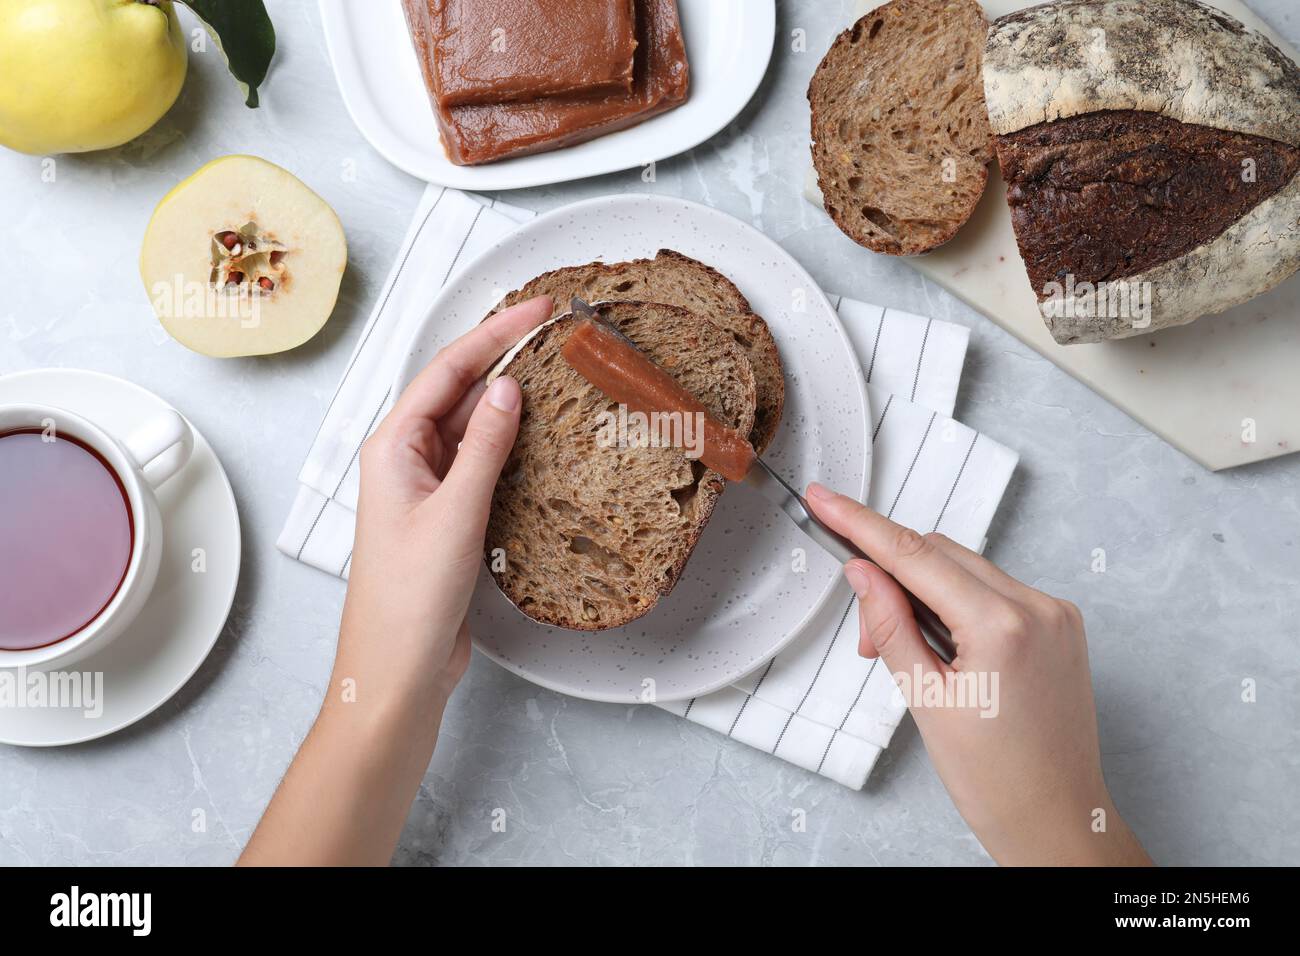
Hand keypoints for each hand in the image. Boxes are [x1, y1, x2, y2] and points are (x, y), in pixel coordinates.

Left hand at [240, 296, 551, 865]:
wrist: (396, 670)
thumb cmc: (406, 601)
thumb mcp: (454, 514)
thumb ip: (483, 447)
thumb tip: (506, 389)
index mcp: (393, 447)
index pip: (447, 370)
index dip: (493, 333)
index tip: (536, 310)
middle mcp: (408, 459)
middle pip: (459, 390)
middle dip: (504, 355)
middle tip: (554, 328)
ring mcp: (429, 487)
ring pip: (473, 426)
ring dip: (511, 399)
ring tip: (557, 369)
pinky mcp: (450, 515)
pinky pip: (484, 463)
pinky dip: (513, 445)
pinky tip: (543, 437)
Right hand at [805, 483, 1150, 866]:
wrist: (1057, 819)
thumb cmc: (998, 780)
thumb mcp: (926, 701)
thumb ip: (890, 626)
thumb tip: (863, 573)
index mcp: (1003, 626)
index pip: (914, 555)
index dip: (861, 525)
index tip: (826, 500)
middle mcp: (1039, 607)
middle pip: (941, 554)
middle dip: (891, 578)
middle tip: (865, 637)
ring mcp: (1055, 613)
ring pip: (967, 569)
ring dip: (924, 592)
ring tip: (908, 655)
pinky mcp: (1060, 624)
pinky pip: (994, 589)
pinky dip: (958, 603)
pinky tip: (945, 646)